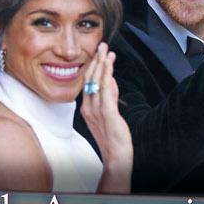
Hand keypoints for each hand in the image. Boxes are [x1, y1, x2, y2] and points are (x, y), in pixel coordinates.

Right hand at [78, 43, 131, 166]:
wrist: (116, 157)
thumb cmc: (112, 139)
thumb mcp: (108, 116)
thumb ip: (109, 98)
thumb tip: (111, 82)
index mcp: (87, 108)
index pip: (88, 82)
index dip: (93, 66)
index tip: (98, 53)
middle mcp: (89, 107)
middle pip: (90, 79)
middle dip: (96, 60)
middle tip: (102, 45)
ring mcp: (97, 110)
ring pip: (97, 82)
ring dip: (102, 64)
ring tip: (106, 50)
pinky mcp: (107, 113)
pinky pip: (106, 91)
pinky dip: (107, 76)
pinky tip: (109, 66)